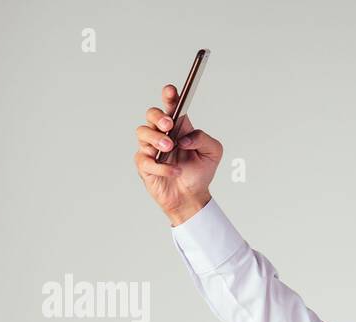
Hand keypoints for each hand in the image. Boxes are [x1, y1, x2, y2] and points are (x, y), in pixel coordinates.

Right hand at [133, 83, 221, 224]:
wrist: (192, 197)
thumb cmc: (200, 173)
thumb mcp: (213, 153)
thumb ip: (204, 138)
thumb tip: (186, 138)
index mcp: (179, 128)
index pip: (171, 106)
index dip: (169, 96)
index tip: (171, 91)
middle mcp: (162, 134)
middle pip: (151, 114)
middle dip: (158, 116)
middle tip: (169, 125)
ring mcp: (151, 148)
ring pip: (142, 132)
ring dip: (157, 138)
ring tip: (170, 148)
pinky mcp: (144, 165)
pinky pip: (146, 160)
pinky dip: (162, 166)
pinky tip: (175, 171)